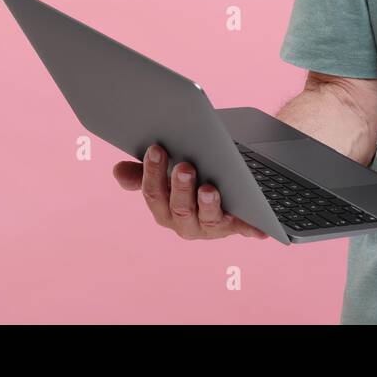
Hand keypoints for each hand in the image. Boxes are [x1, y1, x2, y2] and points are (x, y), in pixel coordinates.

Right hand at [113, 144, 267, 239]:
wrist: (222, 192)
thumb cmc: (189, 179)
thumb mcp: (165, 174)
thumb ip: (142, 173)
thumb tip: (118, 171)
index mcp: (164, 209)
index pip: (153, 194)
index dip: (152, 173)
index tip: (157, 149)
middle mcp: (185, 223)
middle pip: (179, 209)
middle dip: (181, 188)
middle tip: (185, 167)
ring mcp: (211, 226)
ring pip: (207, 219)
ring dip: (208, 204)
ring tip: (210, 188)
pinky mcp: (238, 226)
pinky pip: (245, 228)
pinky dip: (251, 227)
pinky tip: (258, 225)